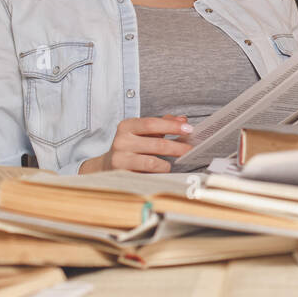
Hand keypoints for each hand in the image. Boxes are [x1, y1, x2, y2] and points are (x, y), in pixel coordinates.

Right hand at [79, 115, 193, 172]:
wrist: (107, 164)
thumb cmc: (131, 145)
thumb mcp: (144, 131)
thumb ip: (163, 124)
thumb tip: (183, 120)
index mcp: (127, 126)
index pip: (152, 123)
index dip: (171, 126)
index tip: (189, 129)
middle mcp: (121, 141)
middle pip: (156, 144)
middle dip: (177, 147)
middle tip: (190, 149)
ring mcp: (120, 159)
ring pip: (151, 162)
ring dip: (167, 164)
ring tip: (172, 164)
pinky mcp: (122, 175)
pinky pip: (145, 175)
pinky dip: (156, 174)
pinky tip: (161, 173)